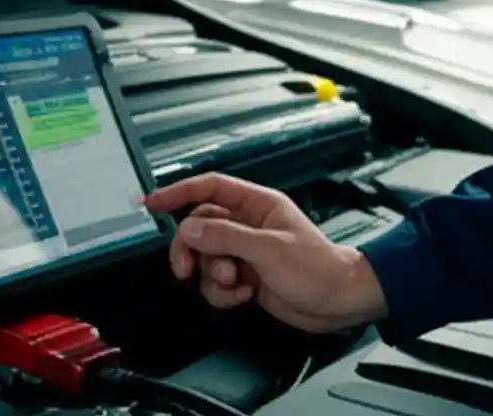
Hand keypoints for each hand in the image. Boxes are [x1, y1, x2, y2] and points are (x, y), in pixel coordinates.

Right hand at [144, 172, 387, 332]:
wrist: (339, 302)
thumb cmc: (317, 268)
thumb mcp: (268, 249)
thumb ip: (225, 236)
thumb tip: (189, 228)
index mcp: (257, 205)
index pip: (210, 189)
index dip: (179, 193)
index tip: (153, 203)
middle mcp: (248, 225)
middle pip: (199, 227)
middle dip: (190, 249)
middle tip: (185, 269)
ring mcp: (245, 252)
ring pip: (205, 258)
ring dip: (211, 276)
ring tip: (235, 284)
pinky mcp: (245, 277)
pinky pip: (216, 282)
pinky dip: (223, 293)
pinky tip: (244, 296)